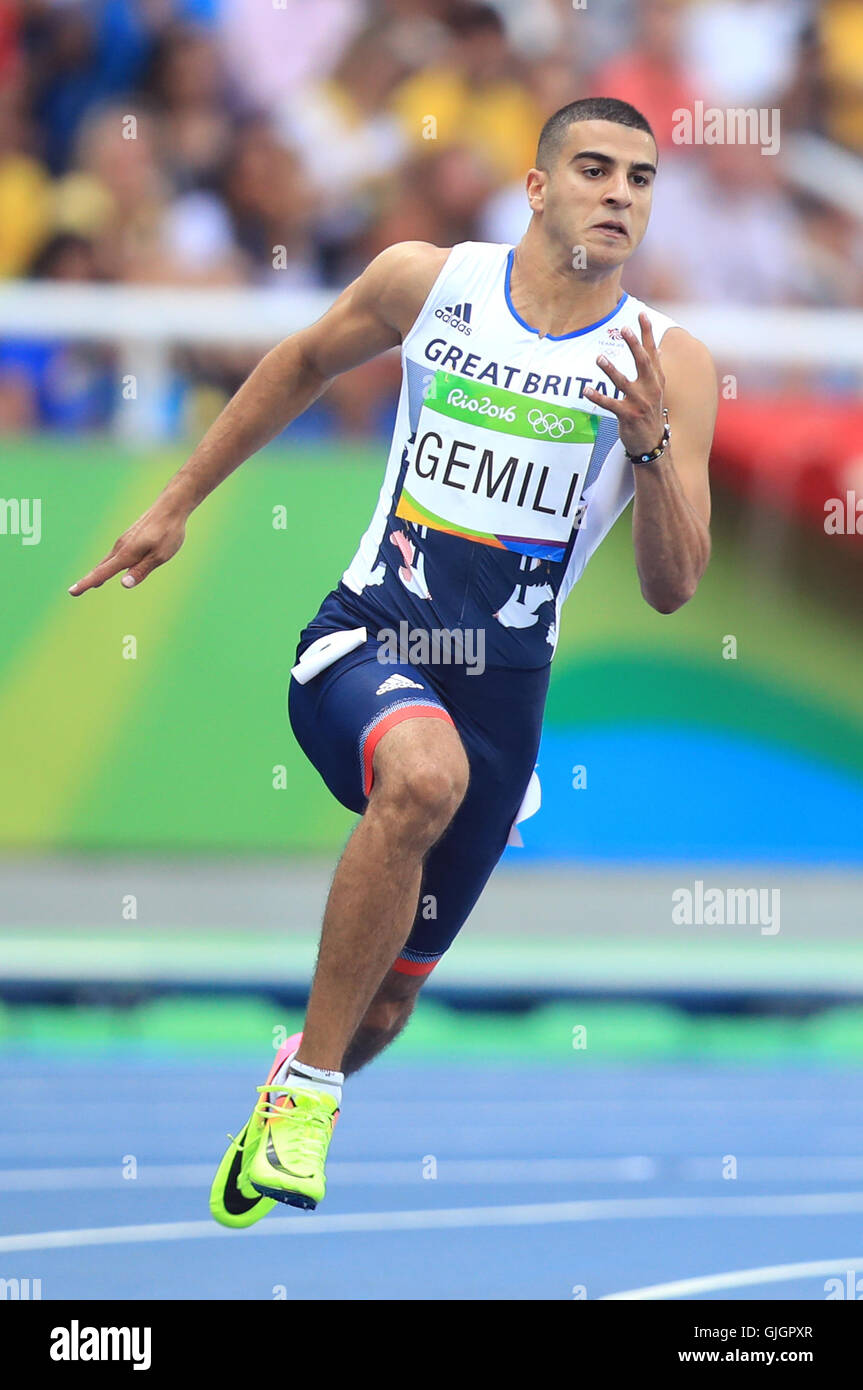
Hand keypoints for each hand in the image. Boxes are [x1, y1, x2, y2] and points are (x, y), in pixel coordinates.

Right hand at [68, 501, 186, 594]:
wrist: (170, 507)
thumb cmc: (167, 532)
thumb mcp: (159, 556)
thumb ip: (141, 570)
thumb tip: (123, 584)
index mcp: (127, 554)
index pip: (102, 572)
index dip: (86, 583)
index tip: (71, 591)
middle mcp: (121, 547)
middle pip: (101, 567)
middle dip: (89, 579)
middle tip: (74, 591)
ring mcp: (124, 541)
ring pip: (108, 560)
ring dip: (100, 572)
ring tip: (93, 583)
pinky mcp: (129, 537)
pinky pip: (116, 554)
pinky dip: (109, 563)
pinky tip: (112, 566)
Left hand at [583, 312, 666, 458]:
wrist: (653, 443)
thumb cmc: (650, 412)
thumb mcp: (656, 389)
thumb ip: (654, 369)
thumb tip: (657, 347)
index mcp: (656, 380)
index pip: (652, 352)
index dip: (647, 333)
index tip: (642, 314)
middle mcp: (650, 389)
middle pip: (643, 363)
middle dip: (634, 345)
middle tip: (624, 329)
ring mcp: (639, 403)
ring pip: (624, 383)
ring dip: (611, 370)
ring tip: (599, 358)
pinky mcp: (628, 416)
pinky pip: (610, 405)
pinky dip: (598, 397)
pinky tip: (586, 390)